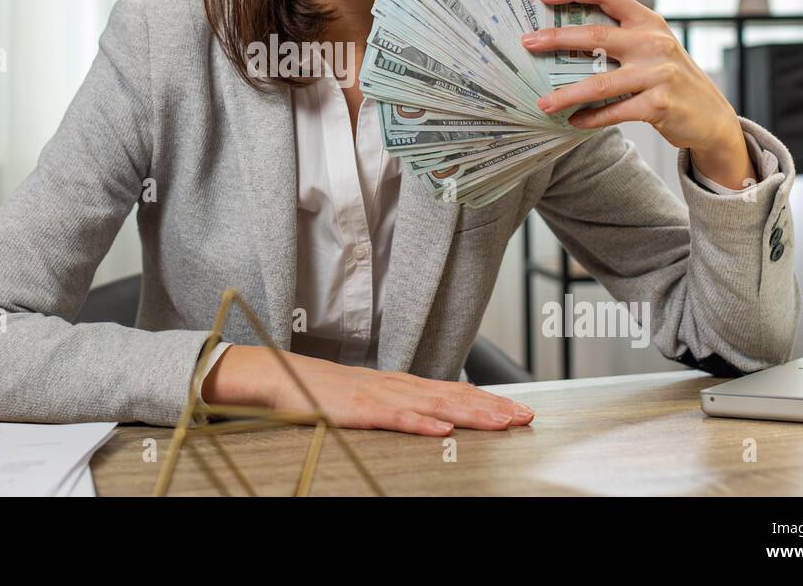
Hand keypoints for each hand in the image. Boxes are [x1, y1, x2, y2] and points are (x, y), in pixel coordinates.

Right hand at [201, 345, 533, 435]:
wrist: (278, 375)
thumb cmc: (319, 392)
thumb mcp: (365, 399)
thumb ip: (396, 406)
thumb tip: (429, 418)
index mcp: (398, 384)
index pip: (452, 390)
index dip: (486, 400)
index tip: (517, 410)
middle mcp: (394, 385)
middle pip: (452, 394)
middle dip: (491, 406)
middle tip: (524, 416)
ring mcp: (377, 395)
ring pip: (433, 403)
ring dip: (469, 412)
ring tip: (499, 422)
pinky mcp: (357, 408)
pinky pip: (394, 416)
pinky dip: (421, 421)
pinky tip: (442, 427)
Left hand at [520, 0, 754, 190]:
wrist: (712, 117)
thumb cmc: (670, 78)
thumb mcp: (653, 48)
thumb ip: (622, 37)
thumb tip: (565, 36)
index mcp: (649, 22)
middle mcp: (654, 43)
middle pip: (596, 35)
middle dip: (556, 38)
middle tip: (527, 42)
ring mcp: (658, 74)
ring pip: (600, 83)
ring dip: (566, 94)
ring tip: (542, 103)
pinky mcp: (659, 105)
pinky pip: (614, 112)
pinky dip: (590, 119)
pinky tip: (574, 121)